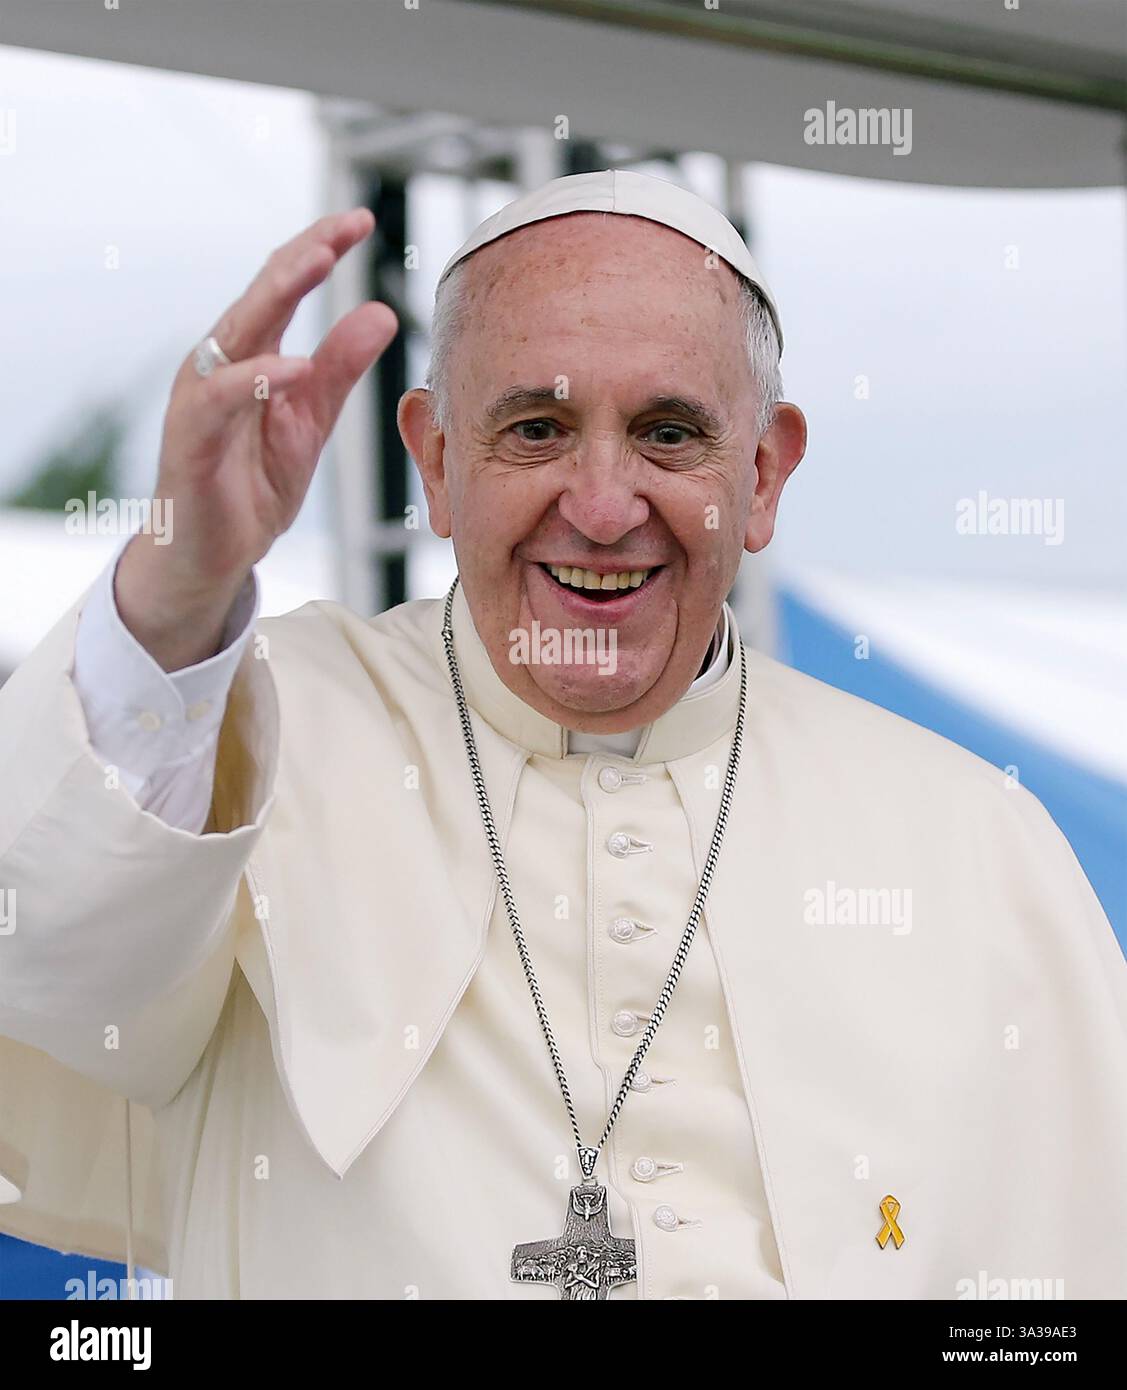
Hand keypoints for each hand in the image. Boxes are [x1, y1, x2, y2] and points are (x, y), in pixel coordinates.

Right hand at [115, 208, 397, 670]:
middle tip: (344, 225)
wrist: (212, 553)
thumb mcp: (311, 419)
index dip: (319, 248)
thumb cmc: (252, 483)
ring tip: (319, 263)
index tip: (361, 220)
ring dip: (276, 294)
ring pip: (236, 331)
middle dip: (302, 254)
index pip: (283, 285)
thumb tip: (380, 312)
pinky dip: (255, 379)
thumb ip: (341, 367)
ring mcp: (201, 397)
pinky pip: (220, 399)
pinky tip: (292, 367)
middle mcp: (220, 362)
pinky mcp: (191, 437)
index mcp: (249, 353)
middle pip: (260, 293)